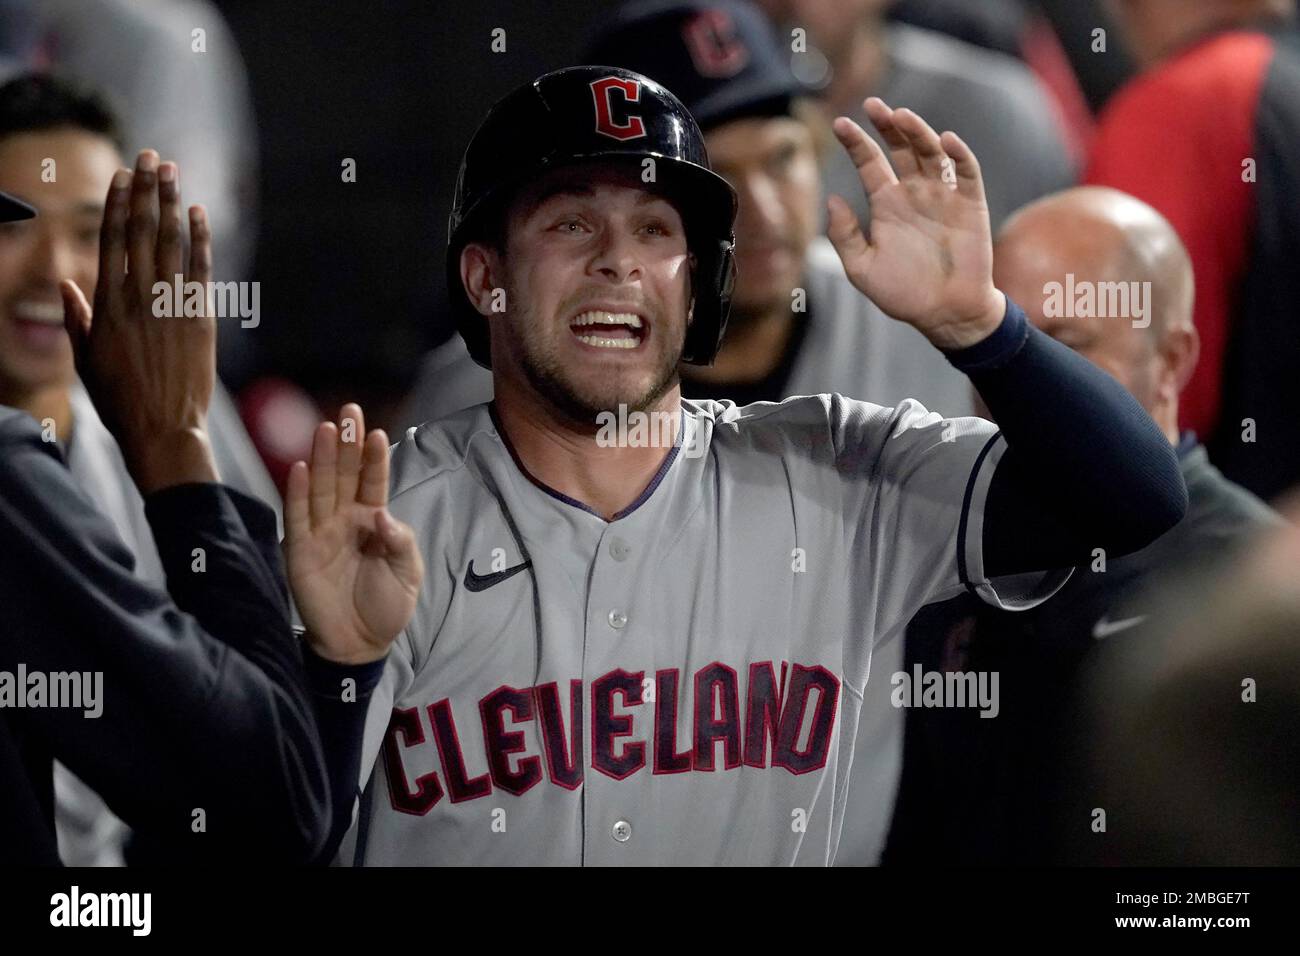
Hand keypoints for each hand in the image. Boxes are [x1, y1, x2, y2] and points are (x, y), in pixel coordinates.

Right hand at [61, 149, 217, 492]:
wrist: (163, 431)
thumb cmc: (121, 401)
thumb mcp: (87, 360)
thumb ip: (78, 318)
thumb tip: (66, 284)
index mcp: (107, 306)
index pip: (112, 241)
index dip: (118, 204)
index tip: (122, 176)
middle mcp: (139, 299)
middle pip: (142, 232)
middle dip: (145, 190)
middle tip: (150, 157)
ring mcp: (171, 307)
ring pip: (170, 243)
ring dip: (170, 203)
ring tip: (171, 171)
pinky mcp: (199, 320)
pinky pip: (200, 270)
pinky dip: (199, 240)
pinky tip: (198, 213)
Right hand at [285, 403, 423, 664]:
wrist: (359, 643)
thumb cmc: (387, 605)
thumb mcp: (408, 573)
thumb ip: (399, 542)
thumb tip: (381, 515)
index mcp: (373, 521)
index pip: (372, 481)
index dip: (373, 458)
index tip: (376, 432)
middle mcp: (345, 519)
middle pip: (343, 474)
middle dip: (345, 443)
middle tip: (347, 411)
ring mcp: (321, 532)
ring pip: (320, 488)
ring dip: (320, 459)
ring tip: (324, 429)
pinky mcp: (300, 550)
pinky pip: (298, 518)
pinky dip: (297, 494)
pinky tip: (298, 468)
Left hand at [827, 98, 1005, 349]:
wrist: (945, 313)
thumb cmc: (903, 294)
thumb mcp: (862, 268)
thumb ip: (845, 235)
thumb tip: (831, 200)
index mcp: (886, 204)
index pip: (870, 163)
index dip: (856, 142)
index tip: (840, 124)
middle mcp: (914, 193)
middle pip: (901, 148)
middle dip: (888, 125)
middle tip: (873, 105)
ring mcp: (943, 196)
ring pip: (931, 153)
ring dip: (918, 132)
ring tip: (902, 117)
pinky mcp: (971, 204)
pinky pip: (967, 172)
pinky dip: (959, 154)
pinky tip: (945, 140)